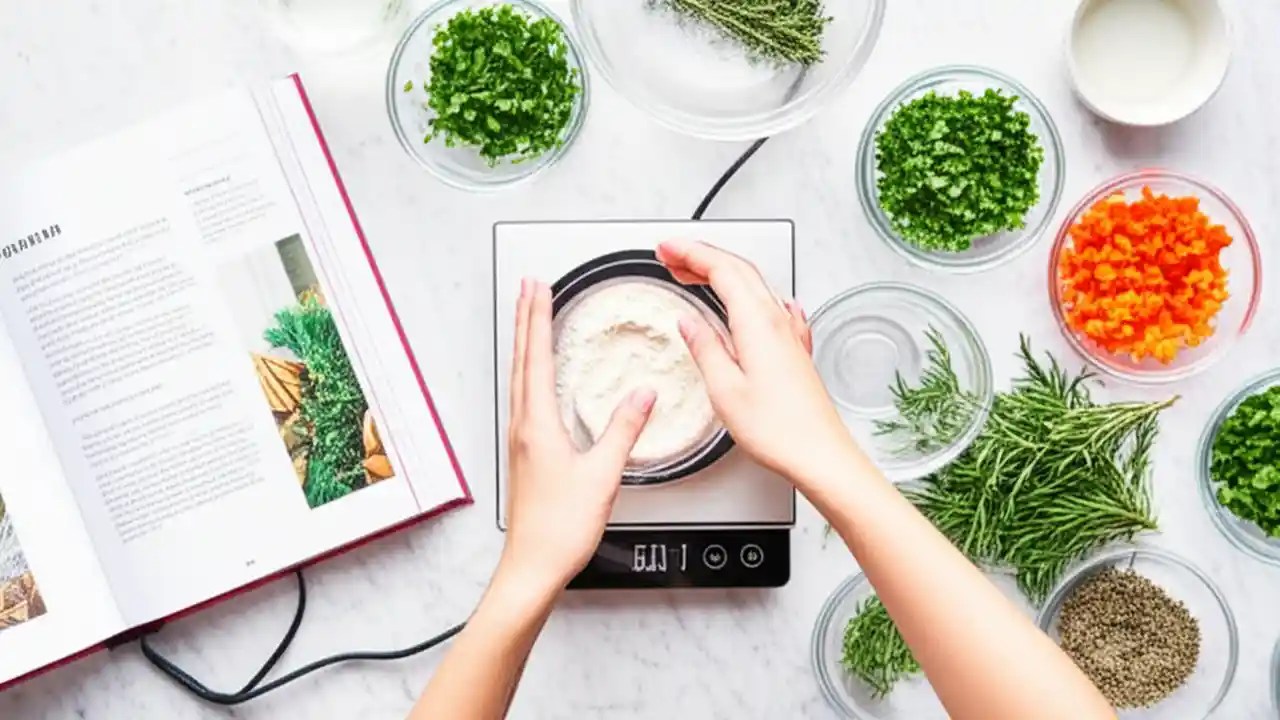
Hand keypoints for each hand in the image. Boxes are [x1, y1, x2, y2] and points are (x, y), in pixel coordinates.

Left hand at [502, 279, 655, 592]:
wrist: (533, 566)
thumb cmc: (560, 529)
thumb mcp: (602, 475)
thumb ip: (623, 430)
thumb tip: (642, 394)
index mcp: (537, 424)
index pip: (536, 357)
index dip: (537, 318)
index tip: (538, 287)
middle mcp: (522, 426)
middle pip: (522, 359)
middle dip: (525, 319)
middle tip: (528, 287)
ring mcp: (520, 440)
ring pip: (520, 377)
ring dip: (525, 342)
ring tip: (530, 318)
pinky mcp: (524, 453)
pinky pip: (524, 398)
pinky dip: (530, 371)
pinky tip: (538, 377)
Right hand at [656, 240, 862, 489]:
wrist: (821, 454)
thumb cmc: (779, 430)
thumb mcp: (725, 390)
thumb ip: (705, 348)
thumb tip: (689, 322)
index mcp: (757, 323)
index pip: (721, 269)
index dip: (690, 253)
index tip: (665, 248)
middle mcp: (777, 321)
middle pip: (738, 270)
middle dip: (702, 256)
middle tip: (671, 256)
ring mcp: (789, 333)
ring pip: (753, 285)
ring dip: (722, 273)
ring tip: (694, 275)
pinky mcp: (794, 350)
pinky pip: (768, 307)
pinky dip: (745, 296)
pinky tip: (747, 303)